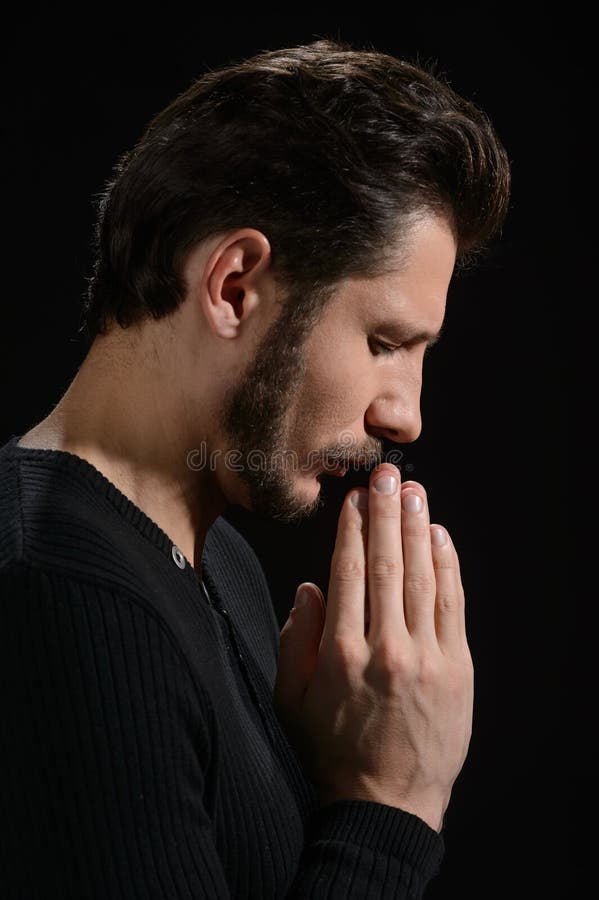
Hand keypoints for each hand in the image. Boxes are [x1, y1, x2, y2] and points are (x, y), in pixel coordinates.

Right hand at [273, 463, 473, 832]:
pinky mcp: (457, 669)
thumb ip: (295, 639)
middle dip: (385, 514)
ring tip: (412, 493)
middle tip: (386, 475)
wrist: (386, 804)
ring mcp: (426, 658)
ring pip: (422, 578)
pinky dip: (447, 567)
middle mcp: (385, 648)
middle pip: (387, 565)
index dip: (352, 530)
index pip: (348, 573)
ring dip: (417, 530)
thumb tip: (311, 588)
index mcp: (340, 653)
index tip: (354, 500)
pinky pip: (453, 606)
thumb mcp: (289, 699)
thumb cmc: (332, 750)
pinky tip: (440, 537)